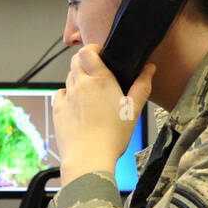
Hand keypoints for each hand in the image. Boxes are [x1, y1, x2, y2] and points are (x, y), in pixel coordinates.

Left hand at [53, 46, 153, 185]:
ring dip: (77, 79)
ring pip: (69, 78)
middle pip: (75, 61)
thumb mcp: (133, 110)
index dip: (92, 49)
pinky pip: (60, 94)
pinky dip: (67, 95)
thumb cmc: (113, 136)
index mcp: (100, 80)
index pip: (87, 51)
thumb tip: (150, 68)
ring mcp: (67, 97)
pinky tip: (77, 106)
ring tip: (90, 93)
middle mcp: (80, 85)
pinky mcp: (57, 110)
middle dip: (84, 62)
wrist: (88, 158)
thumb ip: (142, 86)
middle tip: (96, 73)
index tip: (100, 54)